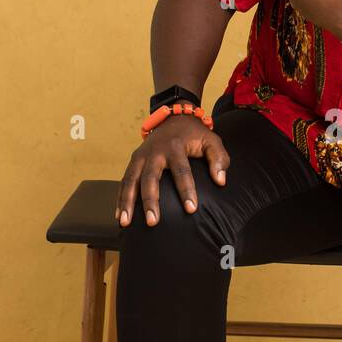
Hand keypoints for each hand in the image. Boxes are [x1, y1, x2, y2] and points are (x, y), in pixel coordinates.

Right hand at [115, 116, 229, 227]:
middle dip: (150, 201)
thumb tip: (221, 181)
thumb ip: (219, 159)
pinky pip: (124, 182)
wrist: (174, 117)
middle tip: (152, 222)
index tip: (191, 209)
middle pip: (150, 178)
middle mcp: (154, 152)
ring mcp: (141, 156)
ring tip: (126, 223)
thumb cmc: (195, 135)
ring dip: (127, 202)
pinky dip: (120, 199)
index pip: (181, 171)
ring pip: (131, 180)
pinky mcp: (134, 161)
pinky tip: (120, 217)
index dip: (186, 190)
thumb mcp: (212, 141)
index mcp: (175, 147)